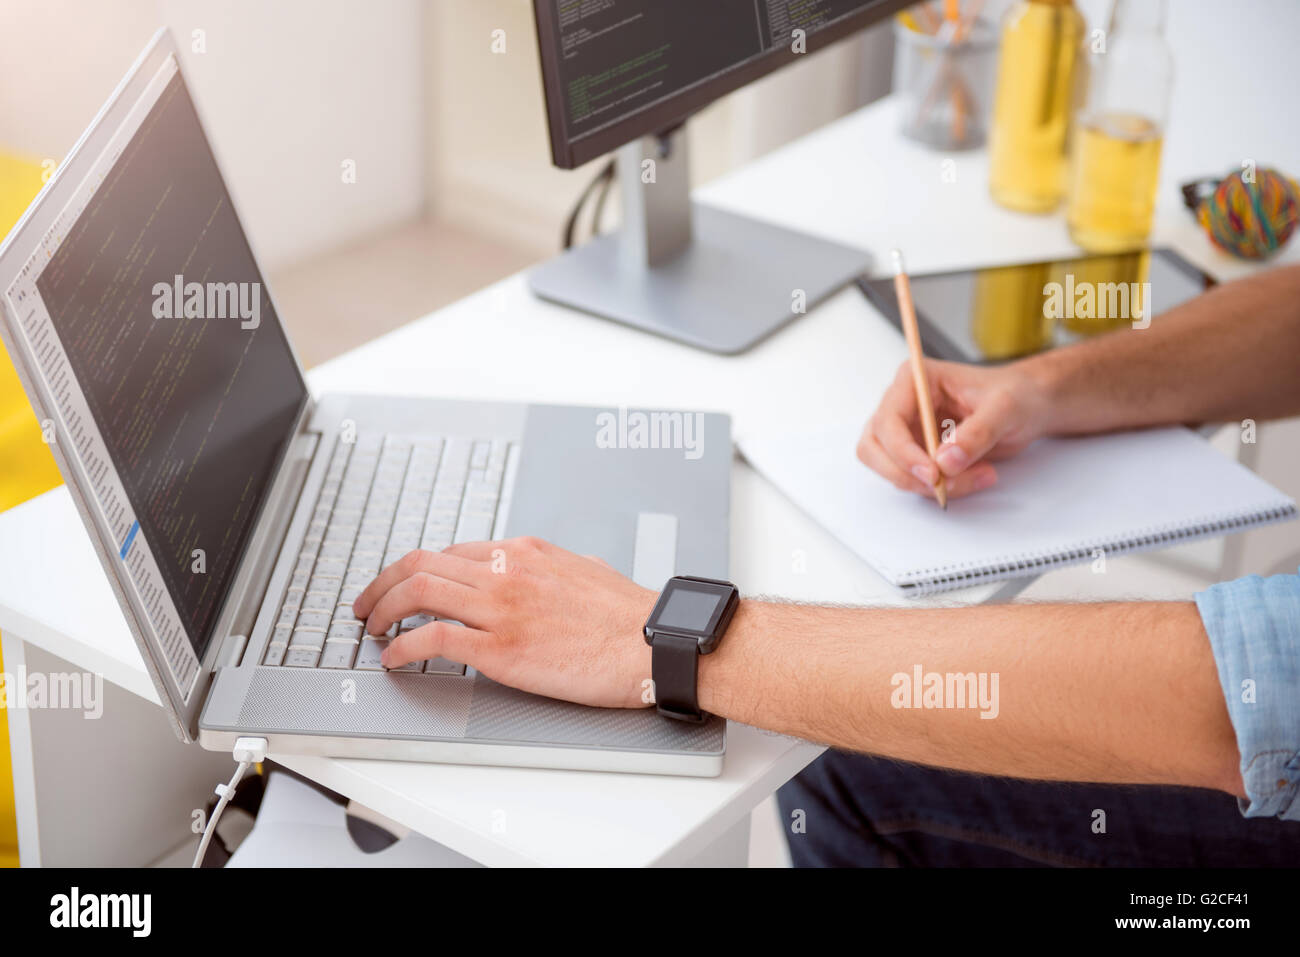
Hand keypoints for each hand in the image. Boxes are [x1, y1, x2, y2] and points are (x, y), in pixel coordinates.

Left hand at [351, 537, 657, 708]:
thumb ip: (551, 569)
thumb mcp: (584, 570)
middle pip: (419, 562)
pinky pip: (433, 639)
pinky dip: (403, 649)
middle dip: (381, 583)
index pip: (450, 551)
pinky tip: (395, 660)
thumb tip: (540, 574)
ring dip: (383, 610)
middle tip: (367, 605)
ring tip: (372, 630)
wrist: (653, 642)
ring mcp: (500, 608)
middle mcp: (505, 571)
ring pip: (417, 591)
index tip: (402, 587)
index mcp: (523, 551)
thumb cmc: (628, 615)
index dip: (415, 570)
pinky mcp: (500, 648)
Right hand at [857, 358, 1051, 499]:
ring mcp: (906, 431)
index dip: (903, 451)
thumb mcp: (1005, 408)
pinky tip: (974, 476)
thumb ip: (977, 432)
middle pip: (876, 448)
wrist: (1029, 407)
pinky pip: (913, 479)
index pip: (888, 420)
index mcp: (915, 380)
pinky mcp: (916, 453)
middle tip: (944, 486)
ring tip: (975, 477)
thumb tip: (946, 460)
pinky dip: (940, 487)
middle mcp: (903, 404)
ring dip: (926, 485)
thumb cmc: (1016, 395)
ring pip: (891, 468)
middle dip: (907, 473)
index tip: (932, 473)